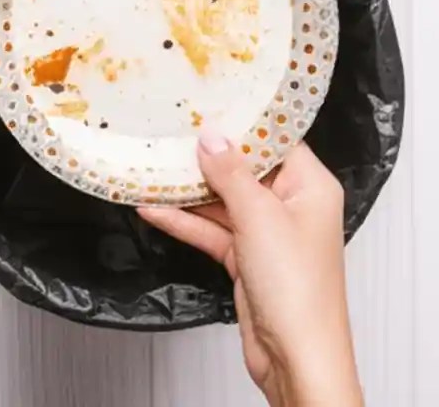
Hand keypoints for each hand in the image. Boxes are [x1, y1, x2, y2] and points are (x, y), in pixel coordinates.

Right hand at [139, 134, 361, 406]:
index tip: (207, 105)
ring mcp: (266, 233)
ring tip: (149, 169)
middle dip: (204, 156)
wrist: (295, 354)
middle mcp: (291, 206)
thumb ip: (232, 174)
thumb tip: (212, 136)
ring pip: (220, 200)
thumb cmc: (298, 290)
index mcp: (311, 187)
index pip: (276, 141)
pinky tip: (152, 208)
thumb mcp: (260, 218)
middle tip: (168, 133)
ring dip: (186, 191)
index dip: (242, 123)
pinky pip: (209, 229)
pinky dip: (183, 220)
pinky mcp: (245, 257)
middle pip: (243, 169)